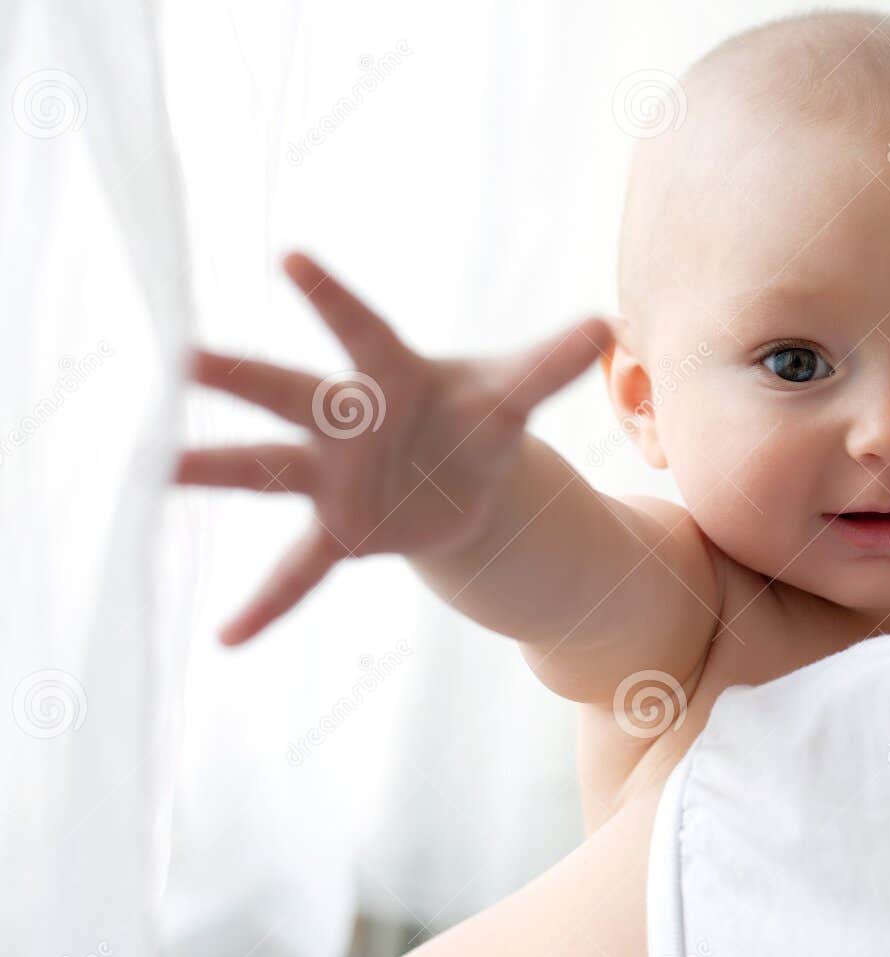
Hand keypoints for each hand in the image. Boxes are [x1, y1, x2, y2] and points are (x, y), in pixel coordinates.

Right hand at [176, 252, 608, 645]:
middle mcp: (345, 417)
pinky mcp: (340, 530)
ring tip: (157, 469)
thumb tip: (607, 323)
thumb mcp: (515, 391)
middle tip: (182, 356)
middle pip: (289, 392)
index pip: (359, 329)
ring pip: (265, 469)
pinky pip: (299, 568)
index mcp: (390, 373)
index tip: (289, 257)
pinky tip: (228, 639)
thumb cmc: (478, 415)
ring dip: (214, 470)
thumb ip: (552, 363)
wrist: (462, 476)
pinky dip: (269, 603)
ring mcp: (332, 475)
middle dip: (240, 377)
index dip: (329, 296)